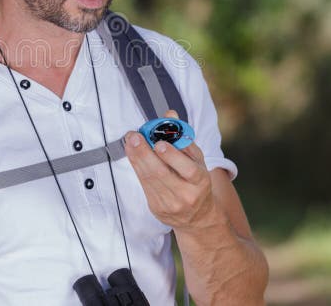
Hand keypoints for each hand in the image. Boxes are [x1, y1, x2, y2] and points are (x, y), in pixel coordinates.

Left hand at [125, 110, 217, 231]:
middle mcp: (186, 195)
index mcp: (200, 181)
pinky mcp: (157, 208)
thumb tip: (170, 114)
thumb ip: (183, 137)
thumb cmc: (197, 182)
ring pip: (149, 179)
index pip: (187, 169)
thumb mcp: (197, 160)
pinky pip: (144, 185)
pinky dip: (137, 168)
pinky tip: (132, 155)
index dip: (172, 156)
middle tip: (134, 137)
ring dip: (136, 158)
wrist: (198, 217)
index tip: (159, 143)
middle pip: (162, 174)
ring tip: (130, 141)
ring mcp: (170, 204)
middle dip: (145, 154)